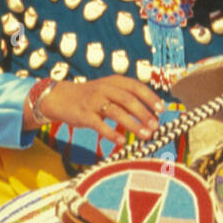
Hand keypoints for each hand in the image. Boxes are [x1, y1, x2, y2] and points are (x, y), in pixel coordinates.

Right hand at [30, 76, 164, 145]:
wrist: (60, 97)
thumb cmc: (91, 96)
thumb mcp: (109, 89)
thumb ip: (127, 97)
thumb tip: (152, 113)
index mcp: (114, 81)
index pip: (136, 87)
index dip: (150, 98)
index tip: (161, 109)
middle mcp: (104, 89)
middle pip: (128, 100)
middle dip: (144, 113)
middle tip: (156, 126)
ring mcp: (93, 102)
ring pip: (116, 112)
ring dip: (133, 124)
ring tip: (146, 135)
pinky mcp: (84, 116)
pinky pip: (99, 125)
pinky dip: (111, 133)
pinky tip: (122, 141)